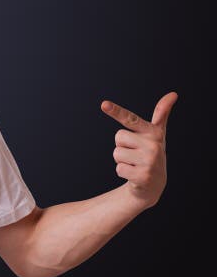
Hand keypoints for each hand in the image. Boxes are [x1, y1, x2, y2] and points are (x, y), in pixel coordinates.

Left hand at [101, 92, 177, 208]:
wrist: (155, 182)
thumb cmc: (151, 152)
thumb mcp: (156, 133)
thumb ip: (161, 113)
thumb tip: (173, 93)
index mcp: (153, 132)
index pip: (131, 119)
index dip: (116, 111)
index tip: (103, 104)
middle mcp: (154, 145)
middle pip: (118, 137)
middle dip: (122, 146)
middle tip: (136, 153)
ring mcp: (150, 160)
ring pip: (117, 153)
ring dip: (122, 160)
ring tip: (135, 163)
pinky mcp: (144, 175)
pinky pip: (119, 169)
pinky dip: (123, 172)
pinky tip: (135, 174)